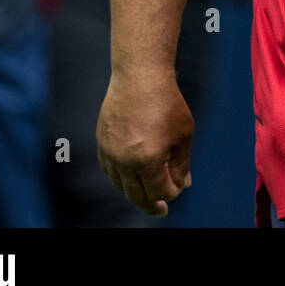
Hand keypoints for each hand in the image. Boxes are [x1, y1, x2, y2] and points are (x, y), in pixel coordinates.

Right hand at [96, 69, 193, 216]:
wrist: (139, 76)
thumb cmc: (167, 103)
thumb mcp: (183, 133)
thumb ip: (182, 163)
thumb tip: (183, 184)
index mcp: (148, 161)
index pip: (158, 192)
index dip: (171, 193)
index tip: (178, 188)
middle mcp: (124, 161)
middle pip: (136, 195)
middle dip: (151, 204)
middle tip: (161, 209)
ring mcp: (109, 152)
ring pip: (119, 184)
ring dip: (134, 192)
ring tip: (146, 192)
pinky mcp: (101, 142)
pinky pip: (108, 169)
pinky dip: (119, 177)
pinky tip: (130, 175)